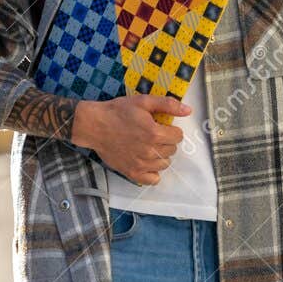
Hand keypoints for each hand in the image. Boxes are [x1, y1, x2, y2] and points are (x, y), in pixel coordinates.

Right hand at [72, 94, 189, 185]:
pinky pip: (153, 180)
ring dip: (161, 155)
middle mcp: (150, 151)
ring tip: (148, 146)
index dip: (171, 130)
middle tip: (152, 134)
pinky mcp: (132, 173)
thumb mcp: (143, 102)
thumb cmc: (118, 111)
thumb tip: (188, 111)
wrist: (94, 125)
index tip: (161, 126)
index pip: (178, 136)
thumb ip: (167, 105)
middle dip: (166, 141)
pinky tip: (146, 162)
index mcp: (155, 133)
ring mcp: (141, 164)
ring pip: (164, 164)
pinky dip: (153, 172)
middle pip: (172, 150)